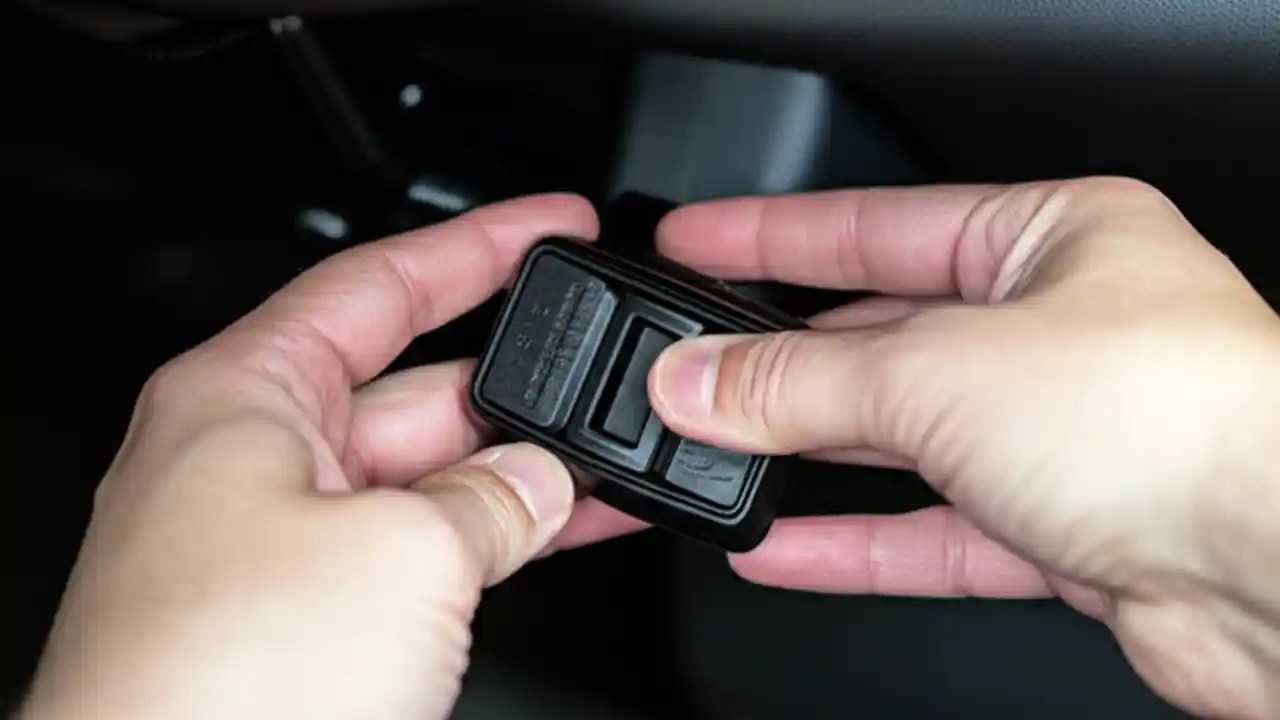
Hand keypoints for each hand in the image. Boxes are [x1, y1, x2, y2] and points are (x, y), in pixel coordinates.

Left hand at [22, 194, 642, 719]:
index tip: (550, 224)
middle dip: (516, 382)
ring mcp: (287, 547)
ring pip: (430, 478)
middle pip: (414, 385)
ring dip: (520, 472)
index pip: (378, 282)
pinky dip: (497, 539)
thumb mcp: (399, 553)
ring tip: (610, 462)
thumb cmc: (215, 689)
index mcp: (245, 397)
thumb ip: (488, 498)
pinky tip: (567, 531)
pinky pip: (426, 551)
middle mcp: (257, 464)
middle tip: (603, 375)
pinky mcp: (314, 622)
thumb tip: (537, 485)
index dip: (477, 245)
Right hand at [647, 178, 1279, 717]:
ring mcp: (1063, 436)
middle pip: (884, 338)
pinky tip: (782, 548)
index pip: (878, 224)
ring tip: (714, 457)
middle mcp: (1063, 332)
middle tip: (689, 371)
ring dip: (807, 458)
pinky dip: (854, 544)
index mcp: (1056, 240)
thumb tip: (703, 379)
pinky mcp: (1065, 532)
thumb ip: (804, 380)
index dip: (774, 235)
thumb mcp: (944, 373)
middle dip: (780, 362)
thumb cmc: (1186, 425)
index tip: (698, 243)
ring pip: (903, 443)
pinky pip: (932, 533)